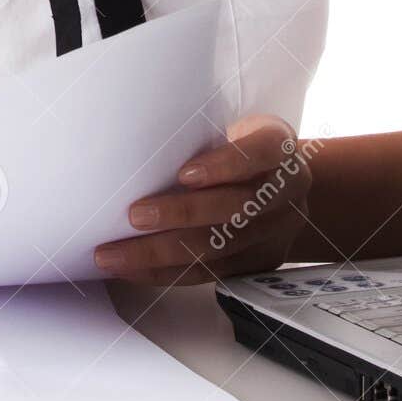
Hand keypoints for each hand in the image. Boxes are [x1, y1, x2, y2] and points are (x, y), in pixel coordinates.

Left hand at [93, 113, 311, 285]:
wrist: (282, 184)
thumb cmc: (239, 146)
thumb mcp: (232, 128)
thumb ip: (200, 137)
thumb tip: (130, 148)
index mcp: (279, 147)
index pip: (260, 153)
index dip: (224, 165)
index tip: (184, 174)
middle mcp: (285, 192)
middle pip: (235, 208)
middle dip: (182, 214)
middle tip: (135, 216)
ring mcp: (275, 232)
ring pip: (218, 247)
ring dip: (160, 253)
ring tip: (116, 254)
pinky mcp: (258, 263)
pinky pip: (209, 272)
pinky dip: (165, 272)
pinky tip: (131, 270)